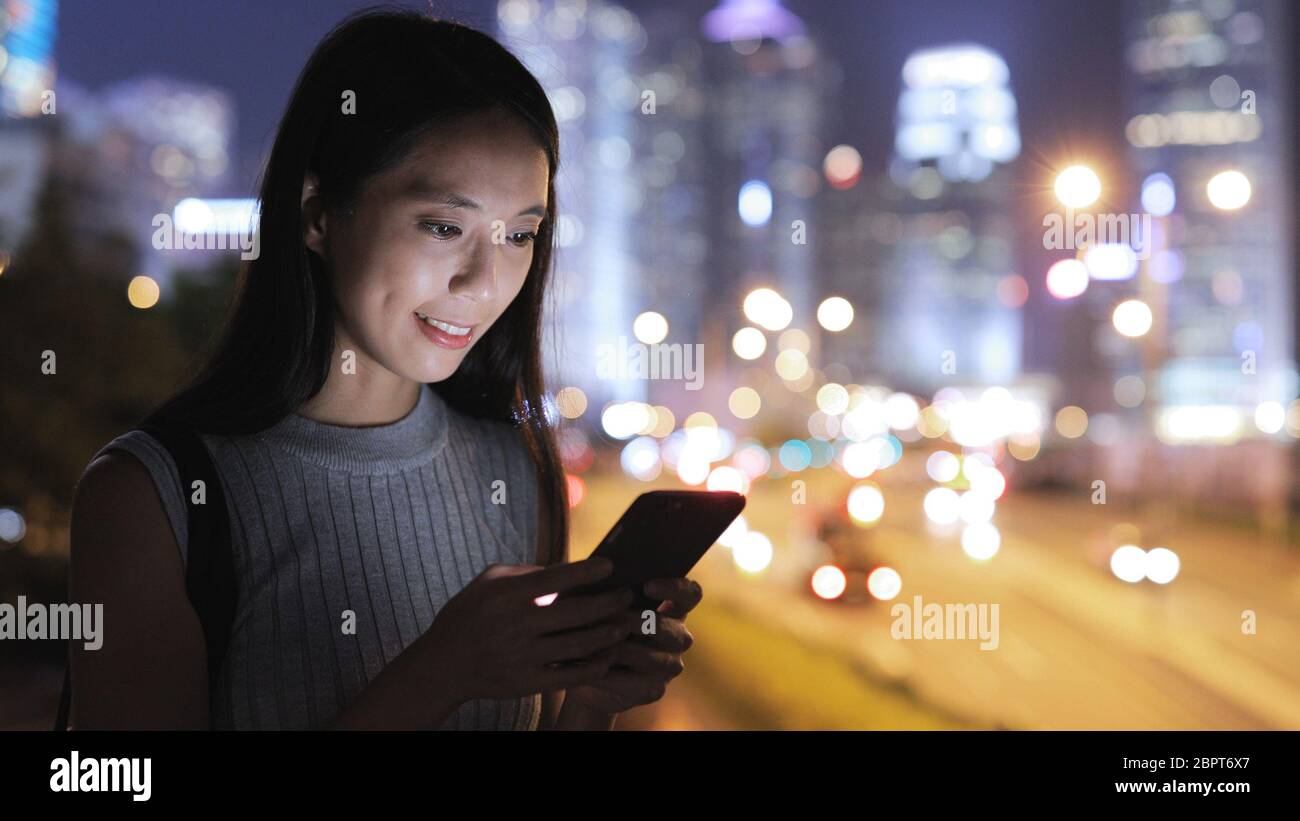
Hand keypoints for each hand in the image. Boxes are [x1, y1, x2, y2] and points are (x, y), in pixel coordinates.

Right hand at [421, 557, 639, 702]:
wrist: (442, 665)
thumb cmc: (468, 614)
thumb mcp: (487, 581)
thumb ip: (524, 572)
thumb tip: (564, 569)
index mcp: (506, 595)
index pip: (556, 578)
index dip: (587, 572)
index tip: (610, 566)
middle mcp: (516, 624)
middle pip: (575, 612)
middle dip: (608, 603)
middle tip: (627, 596)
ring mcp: (522, 656)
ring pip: (578, 645)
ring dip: (607, 634)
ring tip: (623, 625)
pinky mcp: (526, 682)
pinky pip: (569, 675)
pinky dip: (593, 667)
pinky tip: (607, 657)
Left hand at [563, 577, 701, 713]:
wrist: (583, 669)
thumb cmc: (592, 623)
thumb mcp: (599, 601)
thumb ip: (609, 586)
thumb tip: (601, 568)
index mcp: (672, 608)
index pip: (691, 594)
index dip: (675, 588)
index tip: (647, 586)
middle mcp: (678, 636)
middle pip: (673, 629)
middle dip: (640, 623)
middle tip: (613, 618)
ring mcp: (670, 665)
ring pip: (656, 658)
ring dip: (625, 651)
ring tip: (597, 644)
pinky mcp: (654, 689)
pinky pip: (641, 684)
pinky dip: (615, 676)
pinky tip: (595, 668)